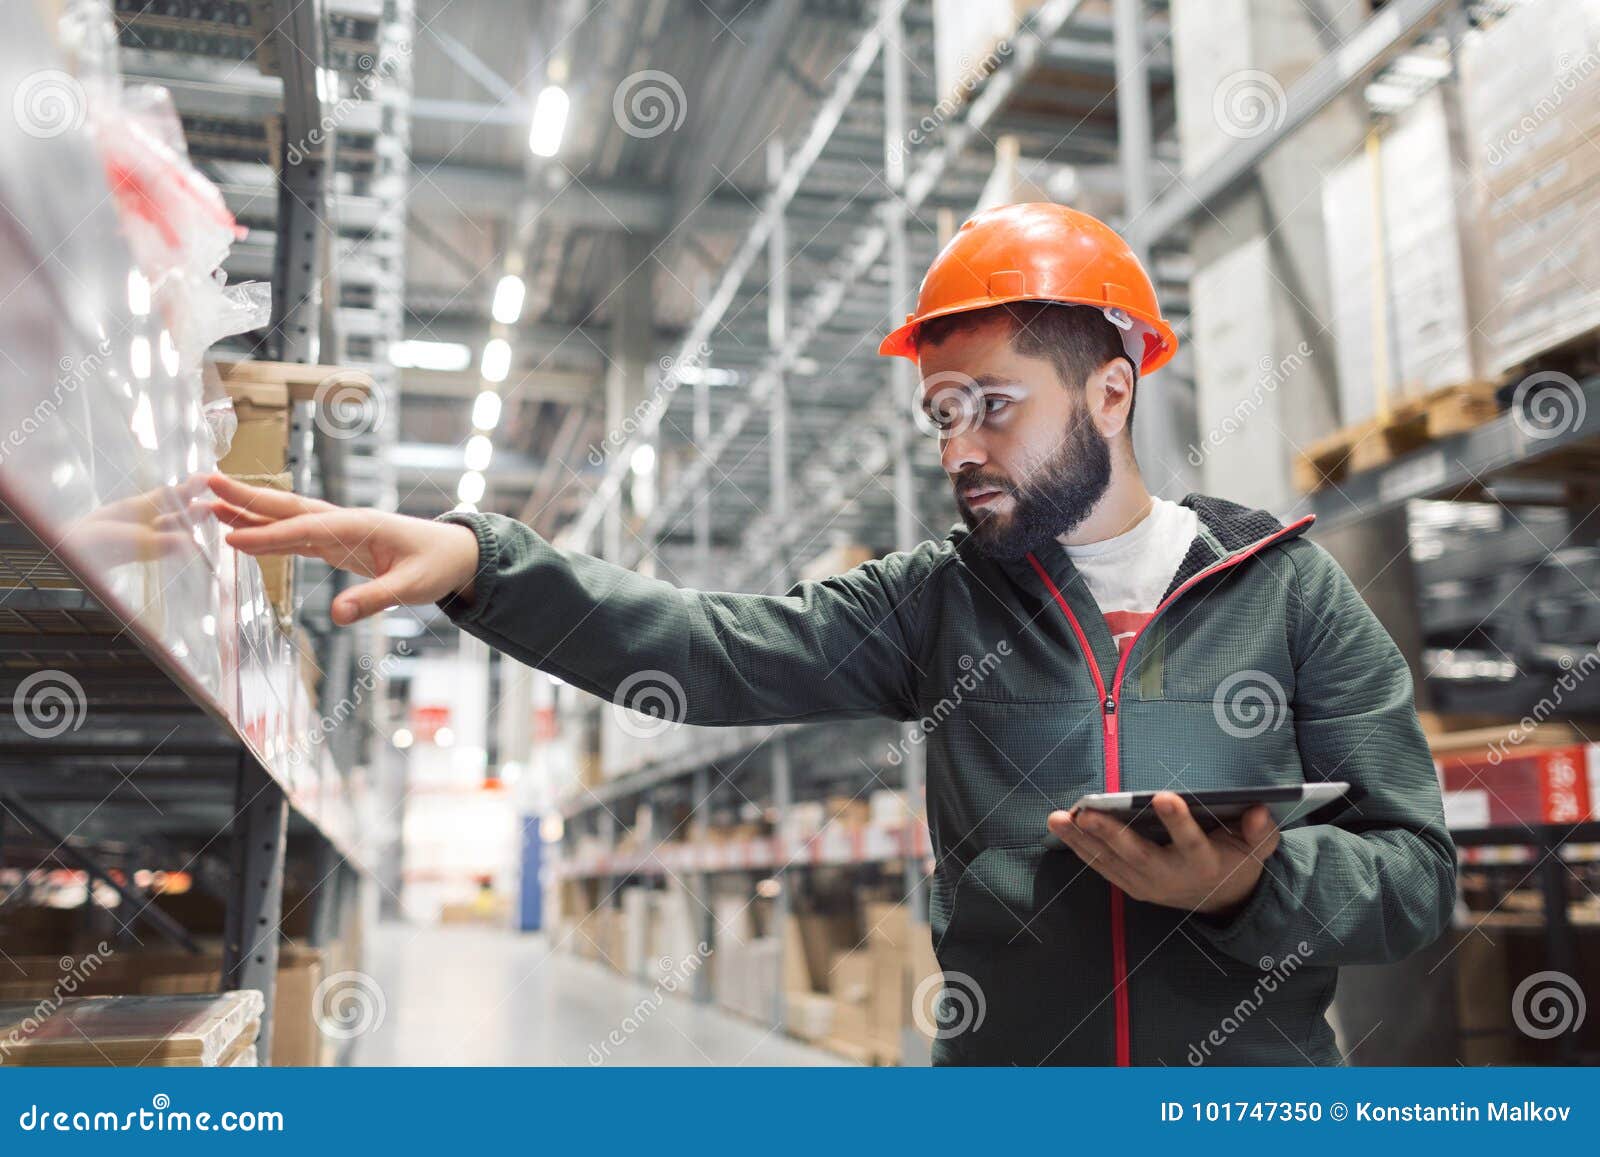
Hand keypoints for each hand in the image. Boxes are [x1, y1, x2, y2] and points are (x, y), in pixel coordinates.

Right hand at [204, 473, 482, 624]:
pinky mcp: (340, 541)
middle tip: (206, 483)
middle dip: (248, 498)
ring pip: (289, 518)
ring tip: (211, 505)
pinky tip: (245, 534)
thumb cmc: (437, 566)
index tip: (230, 536)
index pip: (304, 528)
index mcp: (359, 526)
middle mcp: (344, 521)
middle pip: (288, 507)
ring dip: (252, 512)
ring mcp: (340, 529)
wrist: (457, 553)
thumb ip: (374, 600)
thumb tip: (338, 616)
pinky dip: (270, 533)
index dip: (268, 534)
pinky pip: (298, 534)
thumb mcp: (411, 588)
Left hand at [1046, 792, 1280, 916]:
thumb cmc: (1237, 861)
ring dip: (1082, 840)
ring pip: (1110, 861)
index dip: (1179, 821)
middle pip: (1137, 855)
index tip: (1166, 797)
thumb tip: (1258, 811)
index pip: (1190, 842)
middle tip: (1086, 812)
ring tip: (1058, 818)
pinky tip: (1061, 826)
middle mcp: (1170, 877)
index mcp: (1204, 864)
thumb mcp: (1258, 849)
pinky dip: (1079, 847)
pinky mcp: (1129, 885)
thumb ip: (1261, 832)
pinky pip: (1100, 866)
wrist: (1221, 899)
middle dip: (1110, 834)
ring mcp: (1145, 884)